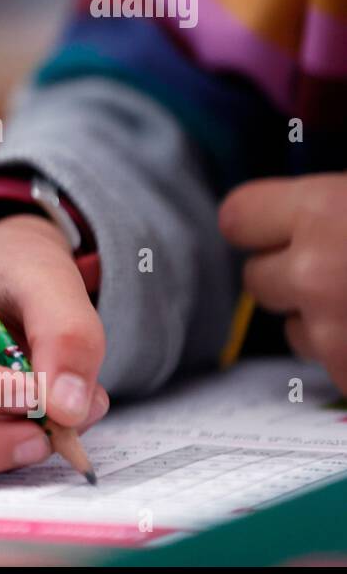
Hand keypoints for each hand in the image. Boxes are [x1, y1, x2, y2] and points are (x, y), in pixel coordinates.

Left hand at [219, 173, 346, 390]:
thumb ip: (324, 207)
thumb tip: (285, 219)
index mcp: (325, 211)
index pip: (236, 217)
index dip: (262, 225)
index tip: (287, 228)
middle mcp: (315, 272)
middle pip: (257, 278)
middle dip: (293, 277)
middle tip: (345, 268)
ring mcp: (332, 333)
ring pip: (294, 330)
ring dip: (325, 322)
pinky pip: (331, 366)